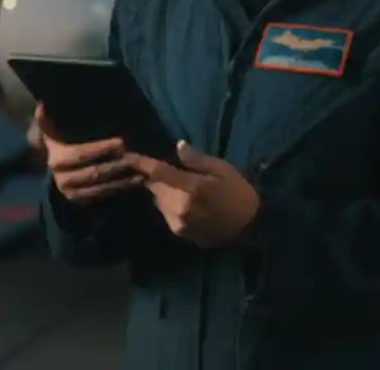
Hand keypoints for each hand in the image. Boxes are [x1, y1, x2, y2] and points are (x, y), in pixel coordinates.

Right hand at [36, 104, 144, 204]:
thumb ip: (46, 117)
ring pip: (101, 186)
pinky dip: (121, 188)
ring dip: (123, 179)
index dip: (101, 149)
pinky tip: (137, 181)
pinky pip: (103, 196)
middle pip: (94, 172)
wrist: (53, 163)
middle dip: (117, 165)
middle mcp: (62, 179)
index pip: (81, 155)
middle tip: (136, 157)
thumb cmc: (58, 138)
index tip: (121, 143)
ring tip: (141, 170)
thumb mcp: (50, 127)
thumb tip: (42, 105)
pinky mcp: (81, 201)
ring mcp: (72, 192)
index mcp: (57, 159)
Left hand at [127, 140, 260, 248]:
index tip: (128, 155)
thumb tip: (178, 146)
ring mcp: (178, 222)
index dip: (142, 163)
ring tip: (181, 186)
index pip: (159, 173)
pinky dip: (170, 204)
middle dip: (158, 177)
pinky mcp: (179, 232)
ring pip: (159, 200)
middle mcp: (181, 207)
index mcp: (193, 189)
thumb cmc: (239, 193)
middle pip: (156, 187)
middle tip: (170, 170)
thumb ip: (197, 160)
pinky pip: (166, 212)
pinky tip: (187, 202)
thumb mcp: (223, 169)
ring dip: (164, 191)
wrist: (250, 228)